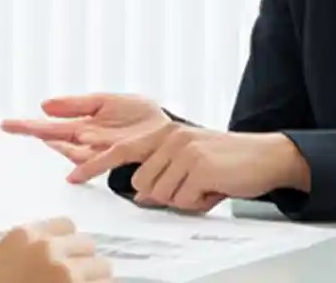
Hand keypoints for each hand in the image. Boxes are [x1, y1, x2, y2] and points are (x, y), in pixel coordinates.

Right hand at [0, 217, 112, 282]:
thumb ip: (21, 251)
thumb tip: (39, 254)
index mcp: (24, 237)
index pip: (65, 225)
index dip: (68, 243)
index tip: (66, 255)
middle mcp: (48, 249)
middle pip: (86, 244)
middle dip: (83, 261)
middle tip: (75, 277)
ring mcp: (67, 273)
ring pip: (102, 267)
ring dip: (95, 279)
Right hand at [2, 93, 170, 164]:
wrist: (167, 126)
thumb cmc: (138, 116)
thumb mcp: (105, 101)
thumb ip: (76, 104)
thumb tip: (44, 105)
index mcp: (83, 126)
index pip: (50, 127)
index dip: (28, 126)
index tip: (6, 124)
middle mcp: (87, 141)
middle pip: (55, 137)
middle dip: (33, 132)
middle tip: (10, 126)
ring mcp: (101, 149)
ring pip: (72, 151)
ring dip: (55, 145)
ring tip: (36, 133)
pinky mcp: (120, 152)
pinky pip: (100, 162)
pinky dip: (86, 169)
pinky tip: (72, 175)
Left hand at [67, 124, 311, 213]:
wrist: (265, 156)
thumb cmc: (227, 164)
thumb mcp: (189, 165)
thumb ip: (162, 174)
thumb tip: (140, 195)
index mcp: (163, 134)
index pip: (120, 152)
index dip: (94, 166)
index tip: (71, 177)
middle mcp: (169, 137)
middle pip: (142, 185)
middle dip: (166, 195)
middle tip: (194, 187)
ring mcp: (183, 150)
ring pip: (161, 195)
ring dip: (185, 199)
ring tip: (206, 185)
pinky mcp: (198, 165)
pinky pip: (183, 200)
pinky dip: (200, 202)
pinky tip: (215, 188)